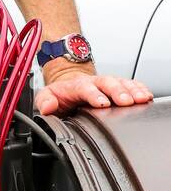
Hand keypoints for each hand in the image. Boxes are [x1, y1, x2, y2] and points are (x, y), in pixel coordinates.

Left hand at [35, 67, 152, 116]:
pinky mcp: (117, 86)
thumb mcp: (47, 96)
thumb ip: (45, 101)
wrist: (69, 82)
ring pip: (121, 83)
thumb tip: (47, 107)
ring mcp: (107, 84)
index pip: (85, 89)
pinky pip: (130, 84)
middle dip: (118, 92)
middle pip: (108, 84)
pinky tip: (146, 95)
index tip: (102, 103)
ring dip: (132, 90)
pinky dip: (139, 88)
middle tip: (126, 101)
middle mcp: (94, 83)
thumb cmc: (61, 92)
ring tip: (142, 98)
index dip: (94, 95)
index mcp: (77, 86)